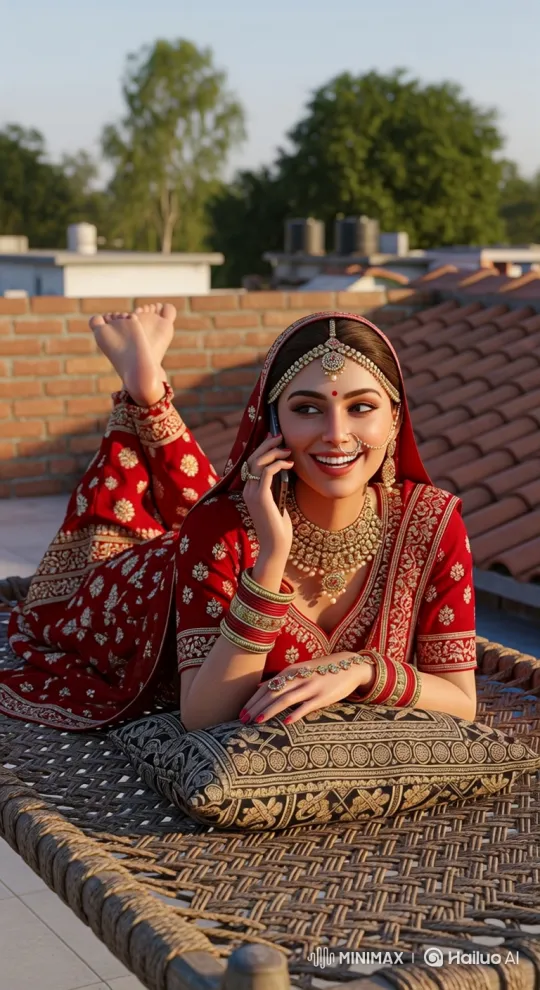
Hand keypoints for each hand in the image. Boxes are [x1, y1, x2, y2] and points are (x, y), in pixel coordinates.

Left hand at [240, 652, 375, 725]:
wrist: (349, 666)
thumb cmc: (320, 671)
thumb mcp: (299, 671)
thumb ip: (280, 680)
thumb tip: (259, 688)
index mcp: (290, 672)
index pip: (266, 688)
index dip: (253, 700)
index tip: (241, 712)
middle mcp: (298, 678)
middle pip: (272, 694)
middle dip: (256, 708)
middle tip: (242, 720)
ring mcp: (310, 687)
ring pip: (285, 699)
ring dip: (269, 711)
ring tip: (257, 722)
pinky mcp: (323, 696)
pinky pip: (307, 706)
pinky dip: (296, 713)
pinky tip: (286, 722)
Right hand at [242, 433, 293, 560]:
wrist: (276, 546)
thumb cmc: (279, 527)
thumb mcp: (278, 502)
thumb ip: (277, 487)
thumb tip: (285, 470)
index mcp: (249, 491)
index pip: (251, 463)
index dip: (262, 449)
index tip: (275, 440)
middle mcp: (247, 490)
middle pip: (252, 459)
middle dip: (266, 445)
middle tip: (279, 436)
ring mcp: (251, 493)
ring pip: (258, 463)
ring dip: (273, 452)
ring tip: (287, 449)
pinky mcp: (260, 497)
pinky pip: (266, 473)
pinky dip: (278, 464)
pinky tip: (289, 464)